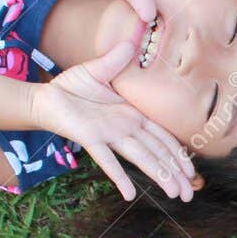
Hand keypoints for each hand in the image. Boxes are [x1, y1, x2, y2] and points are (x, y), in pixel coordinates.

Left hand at [32, 42, 195, 201]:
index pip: (161, 137)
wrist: (45, 96)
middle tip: (190, 194)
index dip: (177, 152)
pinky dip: (119, 178)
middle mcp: (124, 129)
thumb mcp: (96, 70)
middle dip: (175, 172)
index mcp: (131, 115)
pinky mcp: (90, 139)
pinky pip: (107, 161)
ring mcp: (109, 135)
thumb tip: (130, 42)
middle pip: (156, 153)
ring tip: (176, 195)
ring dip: (159, 175)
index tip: (191, 169)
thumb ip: (114, 61)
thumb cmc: (71, 86)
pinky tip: (130, 195)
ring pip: (141, 157)